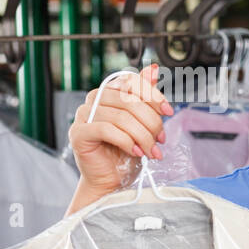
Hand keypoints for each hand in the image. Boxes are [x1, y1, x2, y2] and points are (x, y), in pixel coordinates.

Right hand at [68, 64, 173, 195]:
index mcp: (110, 92)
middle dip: (151, 122)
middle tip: (160, 140)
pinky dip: (126, 141)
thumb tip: (151, 69)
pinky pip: (107, 129)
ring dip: (142, 136)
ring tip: (150, 151)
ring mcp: (83, 115)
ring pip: (121, 117)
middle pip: (129, 100)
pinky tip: (135, 151)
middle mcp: (94, 99)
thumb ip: (145, 98)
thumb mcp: (143, 122)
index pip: (132, 82)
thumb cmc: (127, 151)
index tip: (169, 111)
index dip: (153, 95)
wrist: (111, 179)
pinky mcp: (79, 133)